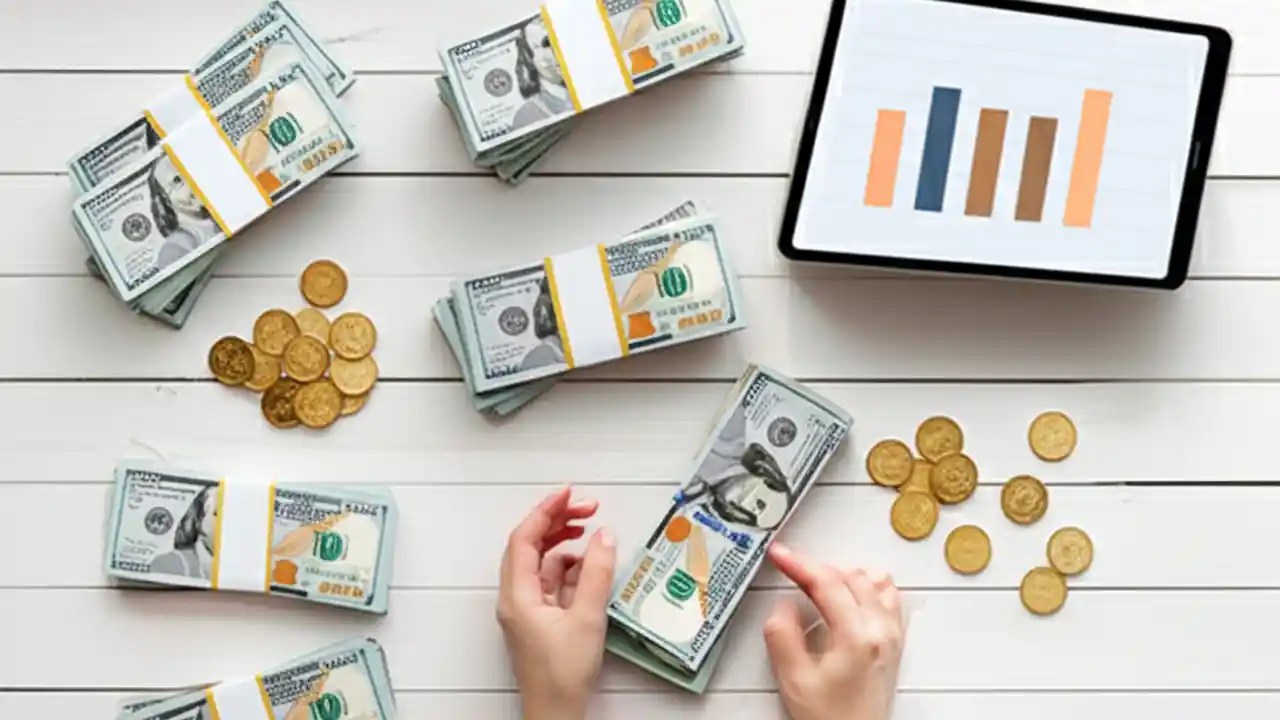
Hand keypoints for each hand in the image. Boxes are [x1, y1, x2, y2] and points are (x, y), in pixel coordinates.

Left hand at [498, 487, 616, 719]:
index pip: (525, 538)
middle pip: (530, 546)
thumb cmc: (561, 677)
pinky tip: (589, 568)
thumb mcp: (587, 619)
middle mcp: (516, 599)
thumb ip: (596, 574)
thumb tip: (603, 538)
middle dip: (556, 522)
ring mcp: (527, 610)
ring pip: (541, 564)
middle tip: (585, 508)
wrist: (556, 715)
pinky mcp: (540, 621)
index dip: (545, 510)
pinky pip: (551, 583)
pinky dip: (569, 569)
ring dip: (564, 545)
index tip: (567, 494)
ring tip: (590, 534)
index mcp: (517, 596)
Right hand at [763, 544, 905, 719]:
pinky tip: (849, 593)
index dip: (799, 563)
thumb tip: (782, 606)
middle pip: (850, 576)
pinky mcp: (895, 643)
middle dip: (816, 566)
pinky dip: (866, 586)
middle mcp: (881, 631)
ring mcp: (892, 636)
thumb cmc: (831, 719)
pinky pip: (888, 597)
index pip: (827, 583)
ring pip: (873, 581)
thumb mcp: (794, 680)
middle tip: (790, 569)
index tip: (779, 555)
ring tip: (817, 580)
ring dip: (843, 573)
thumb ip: (783, 636)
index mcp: (857, 636)